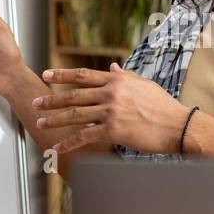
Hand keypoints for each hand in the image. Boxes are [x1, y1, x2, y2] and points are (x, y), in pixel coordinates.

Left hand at [34, 63, 189, 154]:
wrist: (177, 125)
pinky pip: (84, 136)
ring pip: (74, 115)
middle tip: (36, 103)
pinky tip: (57, 147)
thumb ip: (125, 76)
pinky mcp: (112, 130)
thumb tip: (112, 66)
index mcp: (117, 80)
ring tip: (40, 123)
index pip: (83, 75)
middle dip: (51, 99)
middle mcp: (111, 93)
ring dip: (54, 120)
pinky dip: (68, 142)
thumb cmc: (163, 106)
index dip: (62, 75)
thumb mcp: (144, 85)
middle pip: (73, 95)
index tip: (47, 74)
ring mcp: (110, 111)